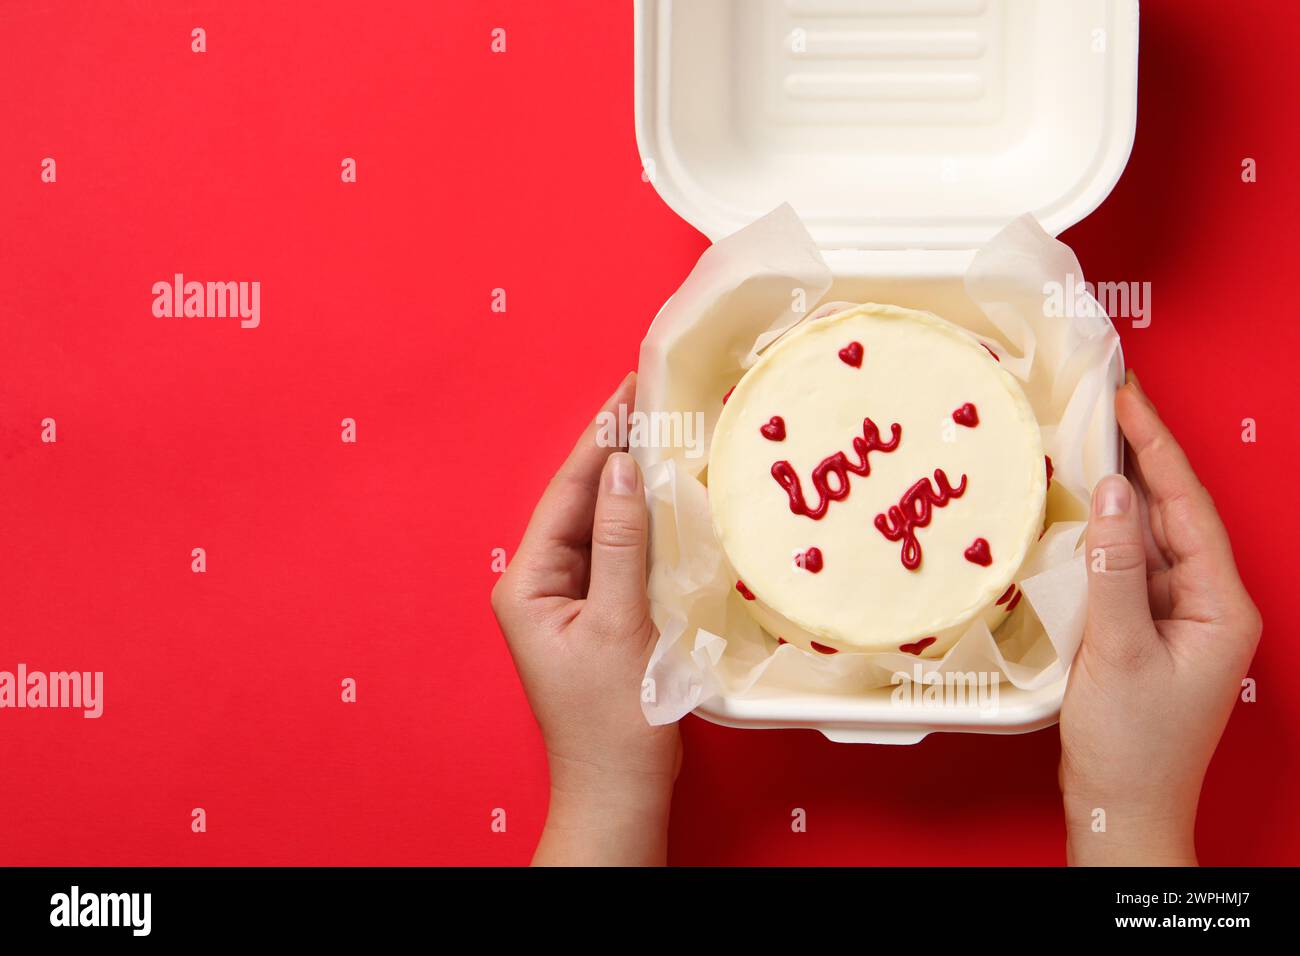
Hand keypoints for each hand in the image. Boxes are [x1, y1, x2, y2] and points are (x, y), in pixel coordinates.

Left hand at [491, 371, 679, 865]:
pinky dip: (643, 524)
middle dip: (615, 451)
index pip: (568, 495)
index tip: (628, 390)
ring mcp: (569, 599)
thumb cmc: (613, 719)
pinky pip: (619, 553)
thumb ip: (623, 544)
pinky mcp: (597, 613)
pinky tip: (668, 496)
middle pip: (581, 503)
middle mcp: (541, 584)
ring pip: (602, 525)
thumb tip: (623, 469)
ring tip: (664, 430)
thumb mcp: (620, 624)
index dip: (600, 439)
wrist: (619, 788)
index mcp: (529, 583)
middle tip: (652, 398)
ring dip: (632, 484)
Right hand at [1060, 371, 1260, 864]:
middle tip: (1105, 406)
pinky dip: (1100, 541)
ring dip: (1116, 499)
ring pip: (1146, 541)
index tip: (1129, 399)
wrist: (1120, 809)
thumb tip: (1115, 495)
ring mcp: (1175, 620)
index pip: (1188, 508)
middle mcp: (1206, 606)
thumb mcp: (1117, 651)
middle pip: (1172, 517)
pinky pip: (1125, 570)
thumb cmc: (1129, 745)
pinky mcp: (1144, 632)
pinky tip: (1073, 518)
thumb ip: (1114, 568)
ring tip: (1083, 447)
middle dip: (1140, 460)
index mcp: (1220, 607)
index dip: (1157, 448)